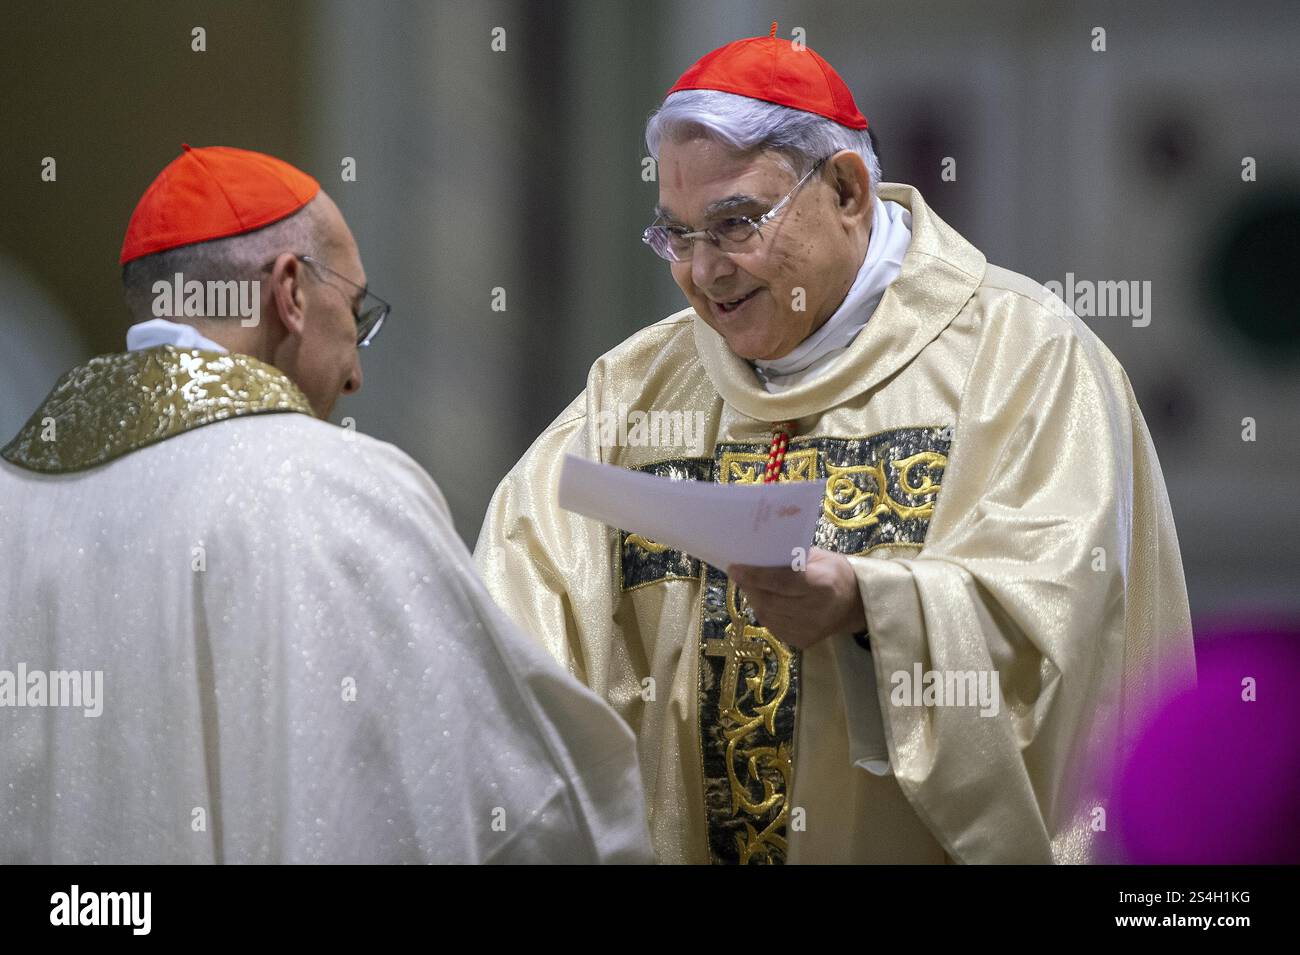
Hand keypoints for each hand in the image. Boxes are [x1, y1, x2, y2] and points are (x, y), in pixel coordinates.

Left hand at [727, 548, 866, 649]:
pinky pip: (772, 626)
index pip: (781, 581)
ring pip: (767, 614)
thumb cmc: (835, 573)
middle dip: (750, 586)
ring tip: (750, 585)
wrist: (856, 605)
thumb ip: (791, 558)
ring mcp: (808, 630)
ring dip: (754, 598)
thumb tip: (757, 556)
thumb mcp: (819, 557)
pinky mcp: (802, 642)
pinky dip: (764, 611)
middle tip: (739, 574)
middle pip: (770, 599)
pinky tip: (765, 600)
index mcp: (822, 585)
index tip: (734, 568)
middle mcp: (815, 611)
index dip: (755, 575)